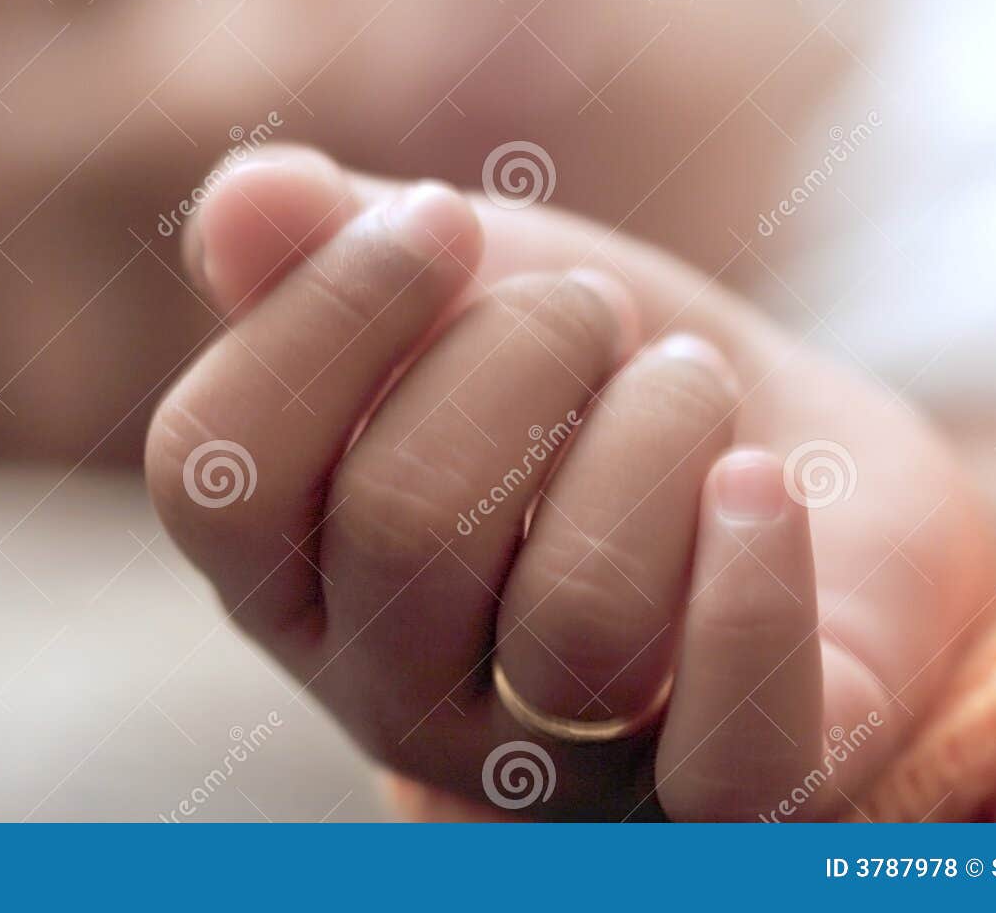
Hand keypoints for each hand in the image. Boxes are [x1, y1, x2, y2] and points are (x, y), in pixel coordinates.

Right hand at [146, 147, 988, 818]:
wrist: (777, 457)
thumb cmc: (576, 375)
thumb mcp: (445, 284)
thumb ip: (322, 241)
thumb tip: (246, 202)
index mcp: (288, 574)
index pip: (218, 477)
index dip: (324, 316)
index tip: (443, 219)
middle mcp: (392, 692)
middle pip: (403, 524)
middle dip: (525, 348)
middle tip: (594, 309)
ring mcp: (551, 762)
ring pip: (579, 622)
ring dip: (655, 434)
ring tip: (689, 382)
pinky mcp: (720, 793)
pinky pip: (730, 757)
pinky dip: (750, 597)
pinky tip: (758, 481)